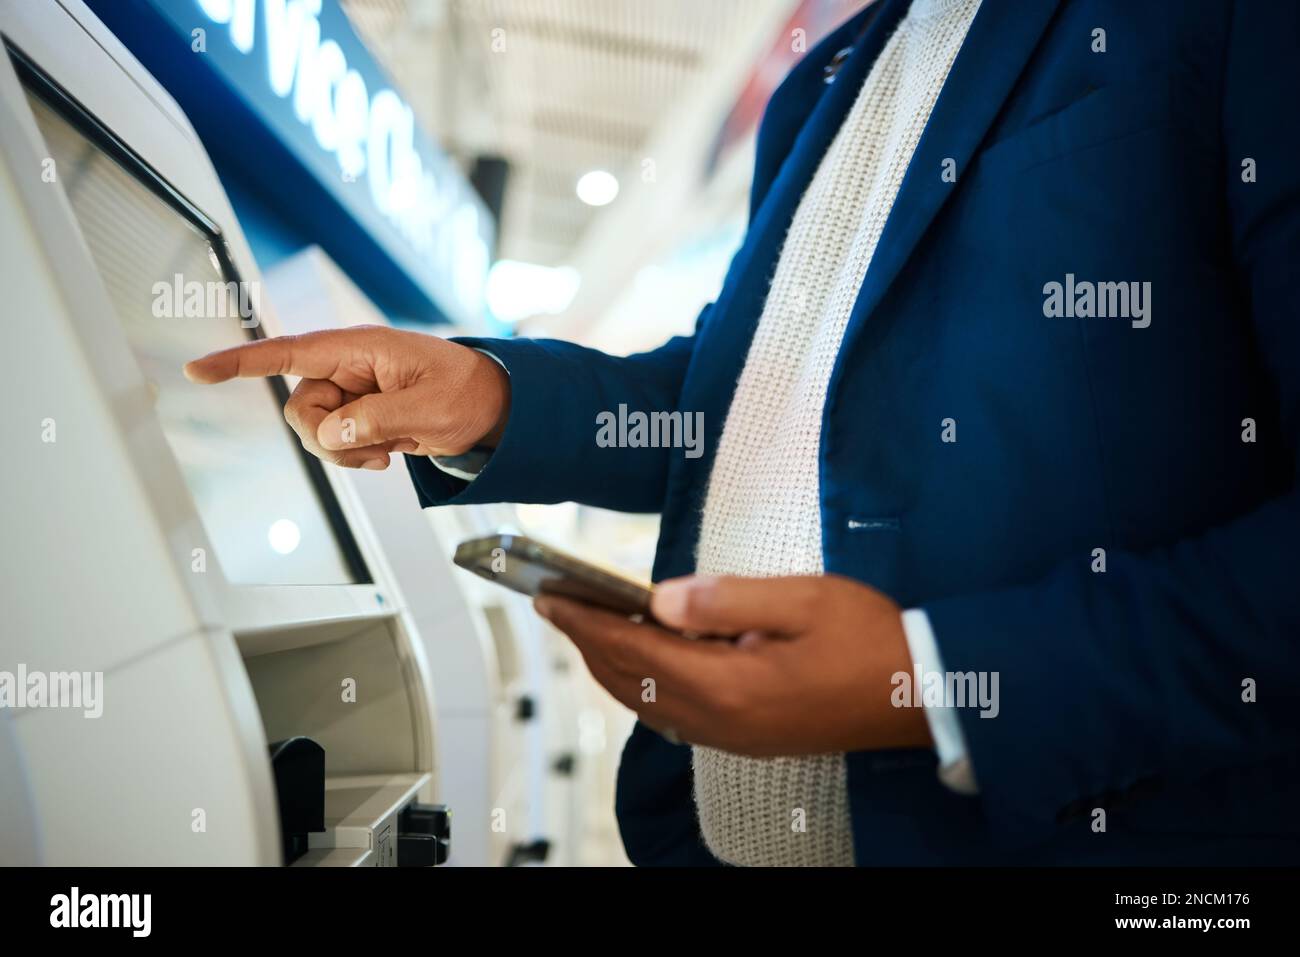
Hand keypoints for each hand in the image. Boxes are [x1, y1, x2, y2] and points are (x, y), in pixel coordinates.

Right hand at [183, 326, 509, 469]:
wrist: (491, 406)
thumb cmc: (467, 392)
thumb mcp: (430, 409)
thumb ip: (378, 420)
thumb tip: (331, 434)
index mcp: (360, 349)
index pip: (288, 352)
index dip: (240, 362)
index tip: (198, 370)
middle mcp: (347, 366)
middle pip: (300, 408)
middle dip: (327, 438)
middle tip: (373, 448)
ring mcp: (350, 391)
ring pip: (314, 431)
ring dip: (345, 452)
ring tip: (389, 449)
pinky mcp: (356, 414)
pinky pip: (333, 443)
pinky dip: (355, 456)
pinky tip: (388, 454)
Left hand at [535, 574, 932, 755]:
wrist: (924, 696)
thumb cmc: (873, 641)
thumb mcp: (803, 601)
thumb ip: (726, 599)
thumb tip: (660, 599)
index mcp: (731, 686)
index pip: (635, 650)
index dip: (587, 621)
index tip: (550, 596)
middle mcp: (723, 721)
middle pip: (630, 682)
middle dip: (588, 642)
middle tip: (558, 604)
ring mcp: (735, 735)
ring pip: (648, 702)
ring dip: (612, 664)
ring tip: (591, 624)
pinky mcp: (749, 736)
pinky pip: (675, 713)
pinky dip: (645, 681)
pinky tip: (646, 656)